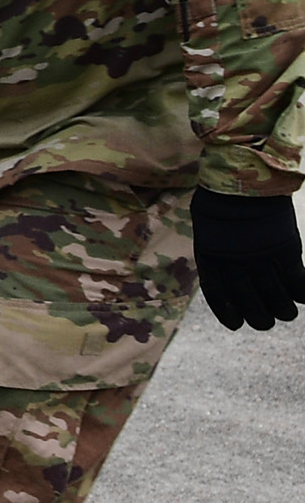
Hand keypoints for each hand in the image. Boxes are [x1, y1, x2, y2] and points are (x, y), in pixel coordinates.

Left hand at [193, 189, 304, 330]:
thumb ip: (215, 256)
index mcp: (211, 257)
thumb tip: (224, 280)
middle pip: (249, 302)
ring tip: (286, 313)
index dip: (229, 314)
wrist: (242, 178)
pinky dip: (302, 293)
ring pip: (275, 297)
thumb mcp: (208, 231)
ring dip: (283, 310)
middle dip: (259, 318)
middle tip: (266, 322)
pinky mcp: (283, 249)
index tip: (237, 325)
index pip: (219, 295)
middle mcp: (234, 262)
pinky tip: (303, 297)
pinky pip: (296, 282)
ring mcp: (260, 257)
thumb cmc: (222, 202)